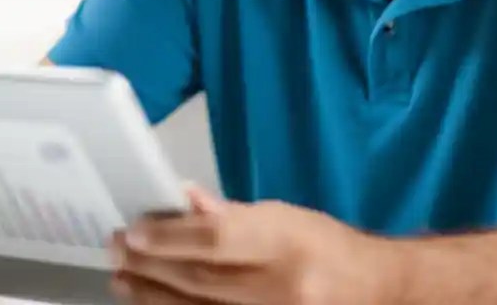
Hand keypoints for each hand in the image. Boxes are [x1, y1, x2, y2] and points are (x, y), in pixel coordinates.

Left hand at [110, 187, 387, 303]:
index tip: (134, 232)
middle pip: (200, 281)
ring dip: (154, 297)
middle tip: (117, 251)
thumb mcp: (289, 218)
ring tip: (123, 281)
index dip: (169, 237)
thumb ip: (234, 215)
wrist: (379, 293)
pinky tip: (157, 304)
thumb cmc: (330, 250)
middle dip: (150, 267)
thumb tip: (184, 200)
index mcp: (289, 244)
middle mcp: (283, 289)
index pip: (217, 239)